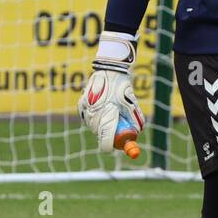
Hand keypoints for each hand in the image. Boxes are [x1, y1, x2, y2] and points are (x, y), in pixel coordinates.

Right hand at [77, 30, 145, 153]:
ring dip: (103, 124)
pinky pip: (89, 118)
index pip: (105, 141)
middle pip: (100, 135)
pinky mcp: (81, 105)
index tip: (116, 147)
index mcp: (106, 116)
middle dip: (110, 134)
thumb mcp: (132, 104)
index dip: (111, 146)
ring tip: (112, 110)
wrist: (109, 69)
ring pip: (94, 126)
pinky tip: (103, 106)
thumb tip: (136, 133)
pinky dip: (97, 116)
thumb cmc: (122, 87)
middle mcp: (93, 116)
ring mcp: (85, 110)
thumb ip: (134, 120)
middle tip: (120, 127)